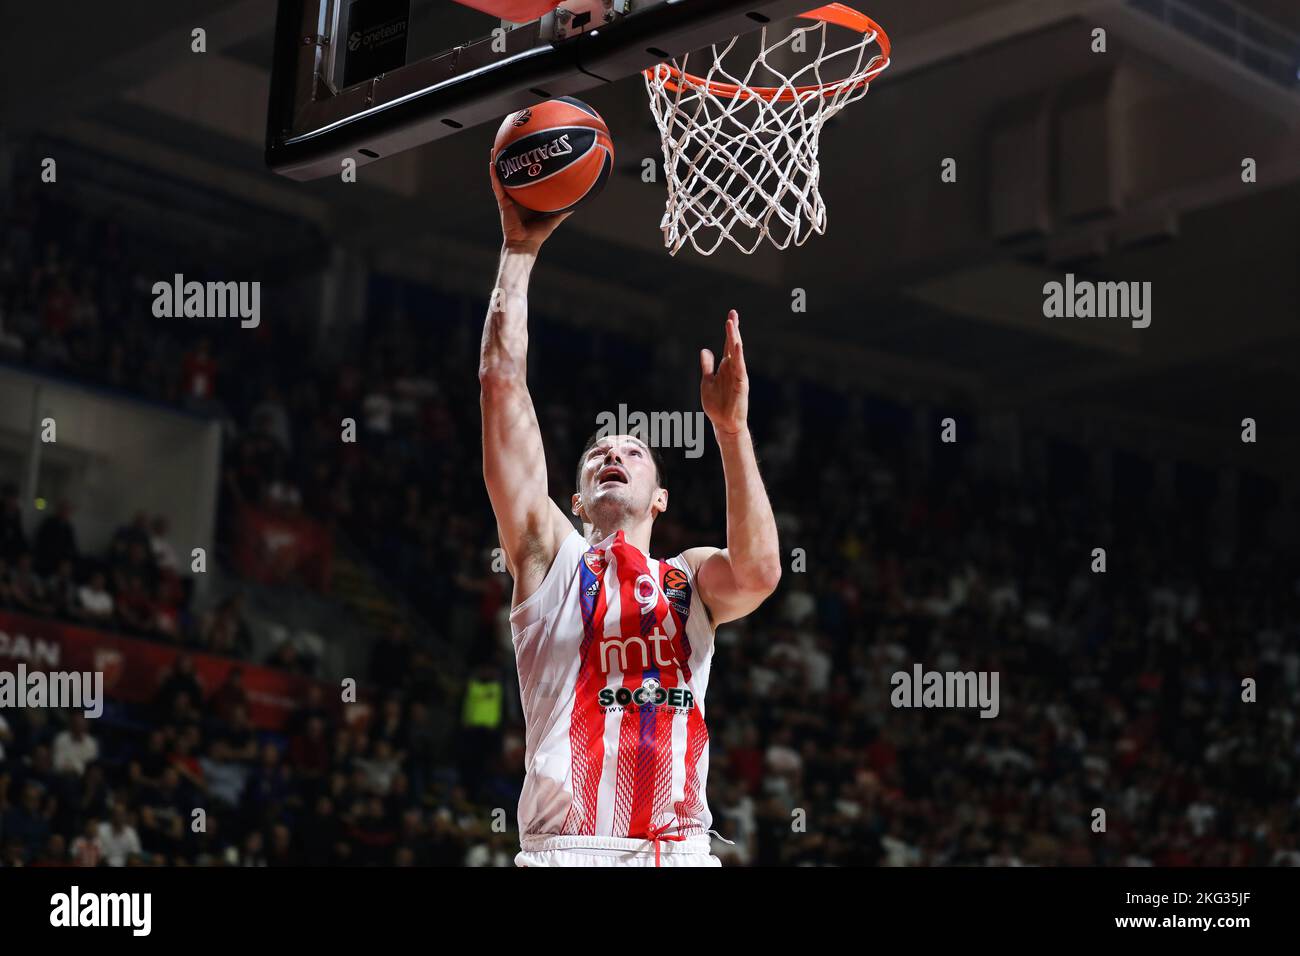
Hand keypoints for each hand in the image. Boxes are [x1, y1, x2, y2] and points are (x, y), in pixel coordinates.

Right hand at [490, 152, 571, 252]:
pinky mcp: (502, 202)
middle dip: (510, 160)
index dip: (526, 167)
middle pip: (512, 174)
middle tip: (510, 144)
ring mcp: (508, 198)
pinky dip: (494, 175)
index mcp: (526, 197)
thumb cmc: (538, 234)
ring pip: (501, 177)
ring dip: (497, 163)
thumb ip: (565, 210)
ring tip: (495, 148)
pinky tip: (492, 163)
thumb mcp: (554, 218)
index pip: (526, 179)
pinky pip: (497, 186)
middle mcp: (516, 196)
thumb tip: (579, 201)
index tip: (529, 152)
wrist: (525, 244)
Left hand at [700, 310, 748, 436]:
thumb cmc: (717, 405)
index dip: (729, 331)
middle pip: (733, 345)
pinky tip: (737, 345)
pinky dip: (738, 356)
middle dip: (733, 329)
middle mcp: (733, 368)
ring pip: (737, 353)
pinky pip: (740, 367)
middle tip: (732, 313)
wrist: (724, 423)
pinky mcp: (740, 383)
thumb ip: (707, 366)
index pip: (728, 345)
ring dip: (734, 338)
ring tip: (732, 324)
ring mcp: (738, 375)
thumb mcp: (707, 382)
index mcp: (726, 367)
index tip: (731, 316)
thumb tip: (705, 350)